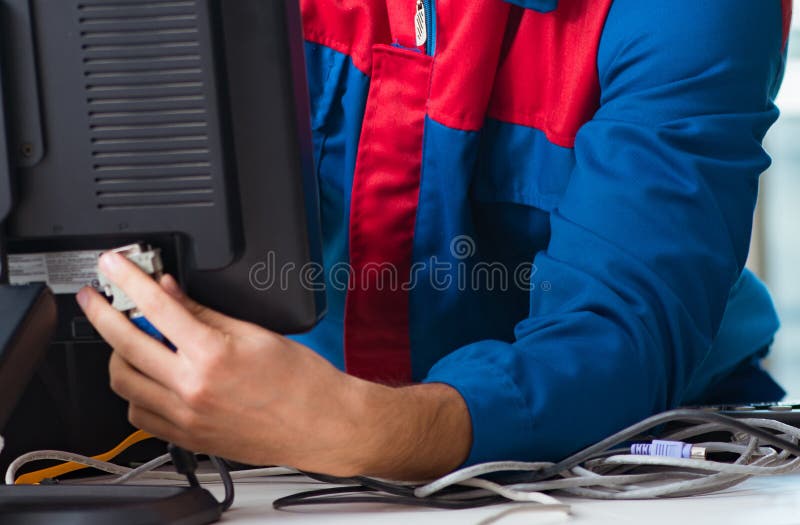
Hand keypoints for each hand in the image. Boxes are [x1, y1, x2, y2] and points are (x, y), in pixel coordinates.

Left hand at [77, 252, 471, 478]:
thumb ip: (204, 312)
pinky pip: (140, 415)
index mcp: (212, 355)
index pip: (155, 307)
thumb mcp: (254, 332)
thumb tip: (171, 292)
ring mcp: (186, 417)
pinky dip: (135, 392)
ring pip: (123, 383)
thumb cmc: (301, 381)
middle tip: (97, 299)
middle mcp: (192, 389)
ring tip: (131, 341)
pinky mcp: (188, 438)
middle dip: (102, 315)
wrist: (322, 424)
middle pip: (123, 345)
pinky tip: (149, 378)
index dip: (127, 280)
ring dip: (118, 356)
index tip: (113, 266)